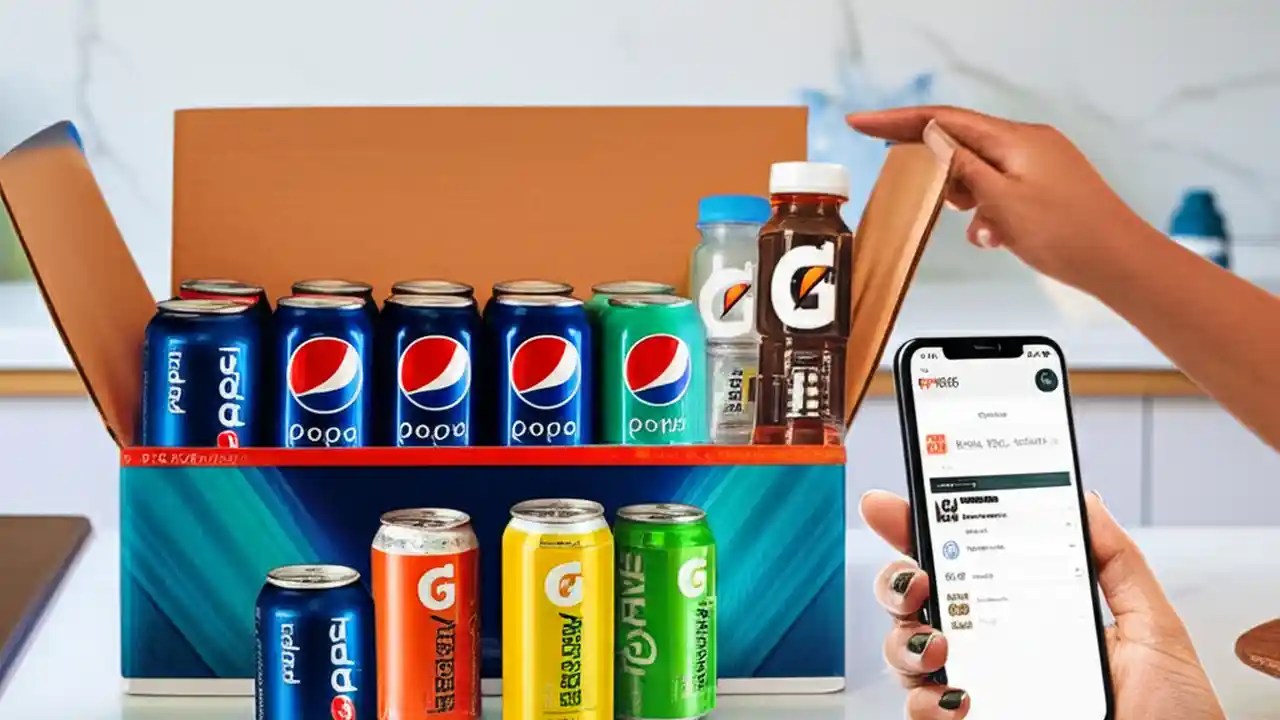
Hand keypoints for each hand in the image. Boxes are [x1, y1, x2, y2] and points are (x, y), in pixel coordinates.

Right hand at [846, 106, 1164, 293]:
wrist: (1120, 263)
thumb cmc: (1069, 235)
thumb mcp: (1001, 201)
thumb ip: (961, 166)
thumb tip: (930, 136)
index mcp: (1016, 139)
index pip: (943, 119)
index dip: (897, 121)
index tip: (861, 123)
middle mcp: (1028, 144)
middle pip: (960, 142)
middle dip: (935, 169)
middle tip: (911, 187)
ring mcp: (1039, 165)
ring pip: (979, 172)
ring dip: (964, 197)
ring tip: (977, 224)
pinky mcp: (1044, 188)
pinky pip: (999, 191)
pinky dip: (987, 211)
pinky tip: (994, 234)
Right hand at [859, 489, 1225, 718]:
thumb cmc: (1172, 719)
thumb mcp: (1152, 629)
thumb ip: (1117, 561)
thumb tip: (1084, 500)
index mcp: (1028, 613)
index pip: (962, 560)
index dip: (918, 528)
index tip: (893, 506)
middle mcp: (994, 648)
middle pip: (915, 601)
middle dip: (897, 579)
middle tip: (919, 577)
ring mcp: (979, 689)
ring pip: (904, 652)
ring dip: (904, 639)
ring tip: (940, 641)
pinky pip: (920, 711)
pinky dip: (924, 701)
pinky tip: (954, 696)